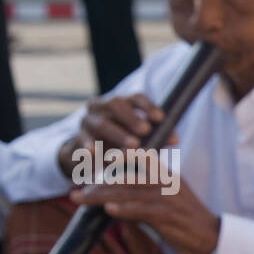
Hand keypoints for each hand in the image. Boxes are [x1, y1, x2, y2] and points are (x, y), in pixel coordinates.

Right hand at [57, 92, 179, 170]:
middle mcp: (102, 107)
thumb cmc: (122, 144)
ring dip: (118, 134)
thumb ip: (156, 137)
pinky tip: (94, 152)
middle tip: (146, 131)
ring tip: (133, 145)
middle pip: (116, 105)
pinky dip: (88, 146)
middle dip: (132, 118)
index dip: (148, 106)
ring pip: (102, 123)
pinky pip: (82, 141)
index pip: (135, 98)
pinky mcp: (77, 138)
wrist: (90, 156)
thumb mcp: (140, 140)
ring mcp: (88, 121)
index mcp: (121, 103)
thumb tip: (175, 138)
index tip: (160, 118)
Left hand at [61, 92, 220, 253]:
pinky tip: (109, 210)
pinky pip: (143, 210)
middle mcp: (166, 183)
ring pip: (130, 192)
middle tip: (77, 189)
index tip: (91, 160)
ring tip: (81, 198)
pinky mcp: (169, 215)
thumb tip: (116, 203)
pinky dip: (125, 209)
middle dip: (99, 183)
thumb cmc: (188, 222)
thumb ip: (143, 199)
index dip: (114, 158)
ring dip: (103, 195)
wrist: (214, 237)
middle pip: (127, 177)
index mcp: (166, 176)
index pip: (138, 158)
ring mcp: (168, 198)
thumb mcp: (166, 204)